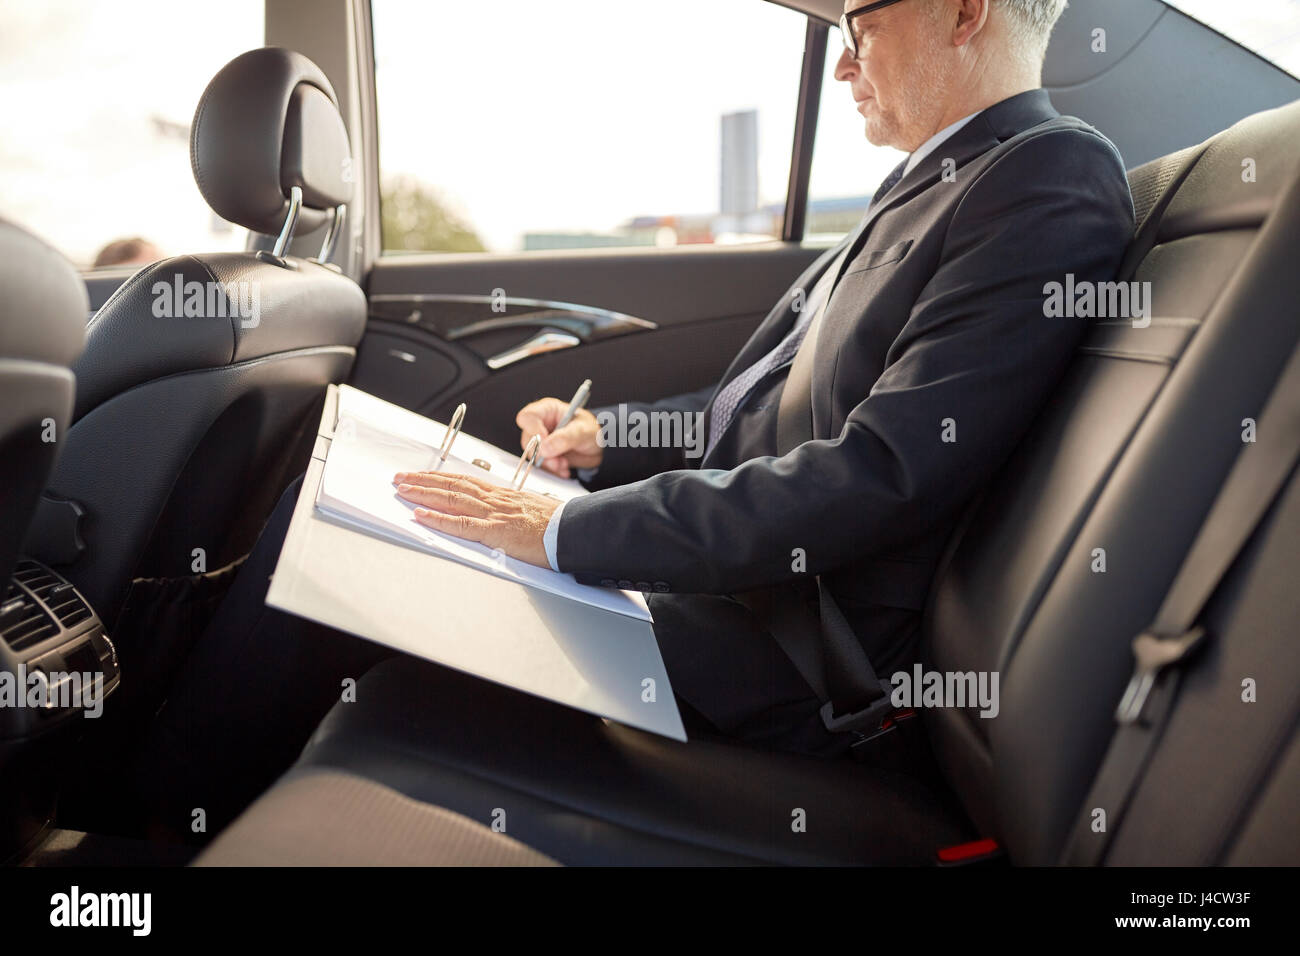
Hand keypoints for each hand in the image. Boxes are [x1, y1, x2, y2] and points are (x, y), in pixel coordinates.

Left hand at [393, 470, 559, 568]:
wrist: (573, 531)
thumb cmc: (556, 525)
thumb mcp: (530, 509)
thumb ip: (510, 509)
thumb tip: (497, 511)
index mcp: (502, 495)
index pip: (464, 480)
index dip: (439, 477)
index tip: (420, 475)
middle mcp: (495, 500)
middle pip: (453, 485)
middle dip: (423, 481)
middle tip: (400, 478)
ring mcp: (494, 514)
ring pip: (452, 499)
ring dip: (424, 493)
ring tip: (403, 490)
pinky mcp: (496, 532)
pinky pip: (462, 524)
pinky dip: (439, 519)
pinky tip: (421, 515)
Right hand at [515, 397, 602, 478]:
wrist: (598, 447)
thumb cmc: (591, 430)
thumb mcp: (582, 431)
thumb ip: (564, 438)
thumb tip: (544, 448)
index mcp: (547, 410)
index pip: (527, 417)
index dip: (532, 430)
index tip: (544, 443)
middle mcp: (540, 424)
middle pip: (527, 439)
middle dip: (542, 453)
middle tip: (558, 460)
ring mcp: (541, 441)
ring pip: (533, 455)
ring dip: (548, 464)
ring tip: (564, 464)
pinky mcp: (544, 455)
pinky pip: (540, 466)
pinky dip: (552, 470)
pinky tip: (564, 469)